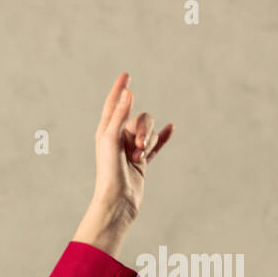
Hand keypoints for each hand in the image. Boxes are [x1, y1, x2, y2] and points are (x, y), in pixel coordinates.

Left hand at [89, 72, 173, 225]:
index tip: (126, 75)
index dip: (120, 90)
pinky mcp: (141, 162)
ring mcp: (131, 149)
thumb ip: (119, 116)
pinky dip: (163, 138)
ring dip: (149, 143)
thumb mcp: (112, 140)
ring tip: (137, 158)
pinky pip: (156, 145)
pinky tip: (171, 128)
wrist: (117, 201)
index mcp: (106, 131)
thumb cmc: (109, 172)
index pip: (114, 104)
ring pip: (150, 133)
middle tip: (138, 145)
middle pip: (141, 119)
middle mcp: (118, 138)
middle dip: (145, 129)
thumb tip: (128, 93)